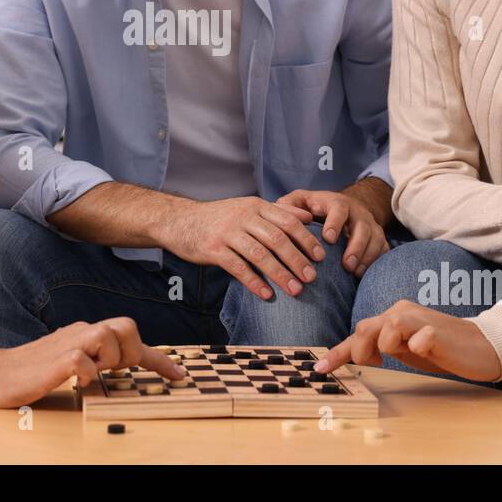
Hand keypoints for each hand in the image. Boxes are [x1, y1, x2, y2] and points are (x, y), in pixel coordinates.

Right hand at [0, 317, 182, 407]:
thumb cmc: (33, 370)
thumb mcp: (71, 362)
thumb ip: (94, 358)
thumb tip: (120, 363)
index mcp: (87, 333)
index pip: (130, 335)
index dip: (158, 358)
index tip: (178, 376)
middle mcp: (82, 332)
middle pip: (127, 326)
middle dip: (131, 352)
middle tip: (113, 370)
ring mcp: (69, 344)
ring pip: (109, 338)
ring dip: (108, 360)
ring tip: (89, 373)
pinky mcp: (56, 361)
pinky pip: (84, 362)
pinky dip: (86, 374)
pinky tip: (74, 381)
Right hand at [158, 196, 323, 299]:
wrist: (180, 221)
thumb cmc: (219, 218)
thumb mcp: (248, 208)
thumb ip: (278, 212)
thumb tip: (308, 218)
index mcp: (255, 206)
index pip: (287, 221)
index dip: (306, 239)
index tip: (321, 257)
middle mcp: (243, 217)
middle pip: (277, 239)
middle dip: (297, 259)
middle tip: (312, 278)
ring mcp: (227, 232)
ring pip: (259, 254)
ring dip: (280, 273)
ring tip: (295, 290)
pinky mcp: (213, 249)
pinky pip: (238, 267)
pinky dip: (254, 281)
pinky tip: (266, 294)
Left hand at [275, 187, 389, 276]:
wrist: (347, 207)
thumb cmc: (317, 207)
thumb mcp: (302, 199)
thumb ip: (289, 204)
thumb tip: (275, 210)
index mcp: (337, 203)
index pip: (339, 209)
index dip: (335, 223)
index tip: (328, 239)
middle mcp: (357, 213)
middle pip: (363, 227)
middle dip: (356, 246)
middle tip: (346, 264)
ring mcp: (370, 226)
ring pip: (376, 240)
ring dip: (366, 257)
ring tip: (354, 272)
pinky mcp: (379, 239)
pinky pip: (383, 251)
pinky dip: (375, 262)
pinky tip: (363, 275)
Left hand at [314, 300, 501, 381]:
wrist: (481, 346)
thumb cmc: (440, 348)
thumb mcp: (404, 348)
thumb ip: (382, 346)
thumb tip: (355, 354)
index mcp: (393, 315)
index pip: (359, 332)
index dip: (337, 352)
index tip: (319, 369)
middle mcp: (402, 312)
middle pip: (364, 327)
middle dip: (361, 351)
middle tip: (375, 364)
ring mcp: (420, 320)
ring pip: (385, 328)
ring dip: (386, 347)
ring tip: (403, 354)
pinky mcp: (437, 333)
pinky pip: (418, 339)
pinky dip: (417, 346)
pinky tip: (426, 350)